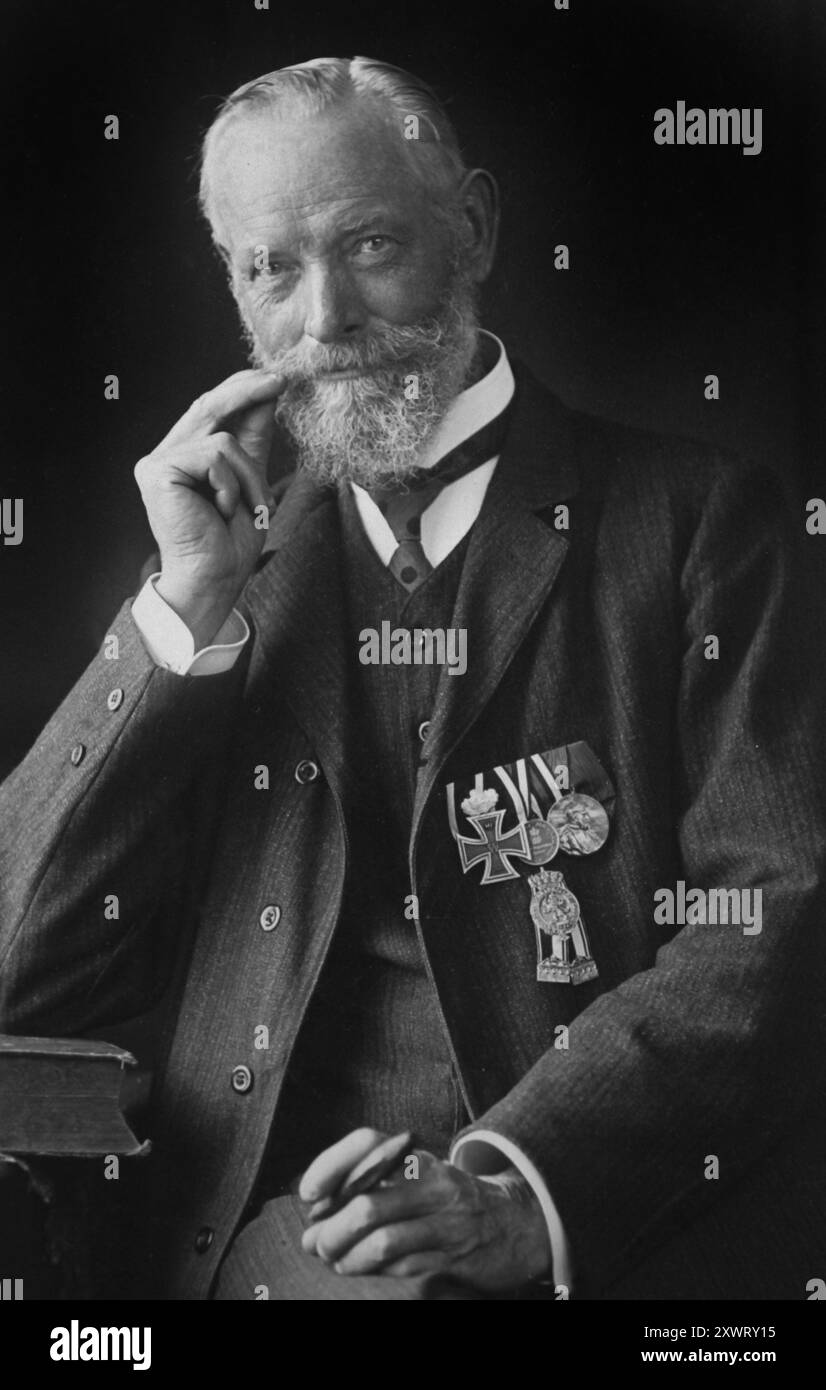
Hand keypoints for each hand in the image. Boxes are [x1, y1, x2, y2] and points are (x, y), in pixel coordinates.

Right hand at [133, 369, 283, 648]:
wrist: (214, 578)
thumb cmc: (230, 541)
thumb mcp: (251, 481)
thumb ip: (253, 441)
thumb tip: (268, 396)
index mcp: (183, 456)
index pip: (210, 410)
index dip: (240, 390)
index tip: (276, 379)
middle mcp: (164, 455)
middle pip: (208, 407)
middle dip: (247, 392)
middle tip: (280, 380)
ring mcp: (157, 462)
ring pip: (223, 438)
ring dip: (249, 475)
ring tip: (248, 506)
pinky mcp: (158, 471)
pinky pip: (214, 455)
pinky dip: (232, 483)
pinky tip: (224, 509)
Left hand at [298, 1128, 551, 1291]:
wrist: (517, 1221)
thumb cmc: (450, 1199)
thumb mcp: (416, 1178)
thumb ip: (369, 1188)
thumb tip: (314, 1220)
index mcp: (418, 1155)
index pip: (367, 1143)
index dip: (329, 1165)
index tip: (309, 1193)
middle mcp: (432, 1182)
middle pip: (367, 1204)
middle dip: (331, 1231)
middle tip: (314, 1242)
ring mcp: (445, 1220)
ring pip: (382, 1241)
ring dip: (346, 1255)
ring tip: (333, 1257)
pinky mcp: (454, 1255)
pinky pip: (401, 1265)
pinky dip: (369, 1268)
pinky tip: (357, 1266)